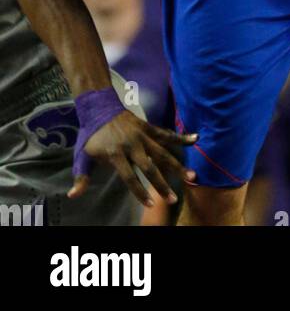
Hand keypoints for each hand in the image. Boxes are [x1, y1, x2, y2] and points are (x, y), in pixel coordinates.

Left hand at [68, 111, 197, 208]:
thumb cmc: (91, 135)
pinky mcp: (148, 127)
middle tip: (173, 199)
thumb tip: (73, 195)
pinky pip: (166, 134)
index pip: (129, 177)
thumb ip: (81, 176)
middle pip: (150, 167)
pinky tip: (195, 140)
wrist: (99, 106)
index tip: (150, 204)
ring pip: (162, 152)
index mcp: (115, 154)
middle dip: (162, 185)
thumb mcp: (82, 156)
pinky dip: (180, 137)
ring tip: (191, 176)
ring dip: (177, 165)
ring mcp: (142, 135)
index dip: (140, 191)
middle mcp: (131, 145)